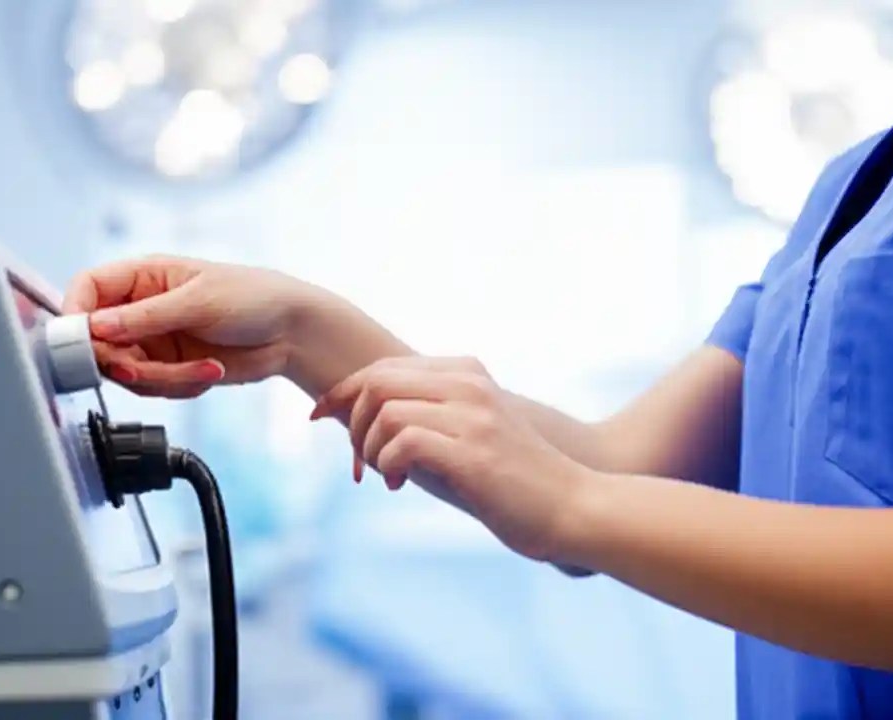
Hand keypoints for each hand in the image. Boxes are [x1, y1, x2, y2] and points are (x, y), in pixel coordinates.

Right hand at [62, 255, 313, 396]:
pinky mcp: (170, 369)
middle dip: (123, 361)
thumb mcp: (198, 302)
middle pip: (98, 340)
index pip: (88, 288)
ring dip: (162, 379)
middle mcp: (142, 308)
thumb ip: (146, 317)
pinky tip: (208, 372)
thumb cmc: (253, 297)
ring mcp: (154, 340)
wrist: (292, 333)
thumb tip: (97, 326)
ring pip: (126, 371)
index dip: (75, 312)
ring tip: (202, 368)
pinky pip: (154, 389)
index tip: (80, 340)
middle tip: (143, 370)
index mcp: (144, 276)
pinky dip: (179, 387)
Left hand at [312, 356, 587, 561]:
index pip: (384, 366)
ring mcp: (473, 415)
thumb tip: (359, 424)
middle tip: (357, 461)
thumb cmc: (514, 481)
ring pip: (384, 409)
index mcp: (466, 374)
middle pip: (375, 380)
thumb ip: (424, 420)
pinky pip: (402, 441)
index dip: (342, 390)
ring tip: (382, 475)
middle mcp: (469, 384)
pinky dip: (385, 464)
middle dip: (349, 420)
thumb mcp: (465, 437)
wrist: (572, 507)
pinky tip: (397, 484)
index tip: (320, 416)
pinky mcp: (473, 451)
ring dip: (367, 448)